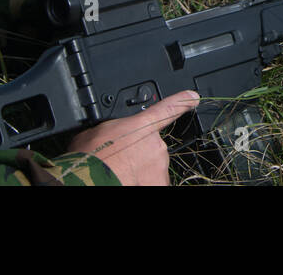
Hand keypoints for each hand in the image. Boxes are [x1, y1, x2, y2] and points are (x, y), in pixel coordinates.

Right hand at [67, 90, 199, 185]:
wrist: (91, 179)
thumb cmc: (89, 158)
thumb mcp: (95, 133)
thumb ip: (113, 130)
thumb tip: (109, 137)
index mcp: (142, 125)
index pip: (168, 109)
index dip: (182, 102)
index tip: (193, 98)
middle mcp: (156, 144)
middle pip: (153, 149)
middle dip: (140, 157)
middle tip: (120, 164)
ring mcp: (160, 166)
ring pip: (154, 170)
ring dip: (141, 173)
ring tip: (120, 176)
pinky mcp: (159, 184)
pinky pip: (155, 184)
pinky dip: (144, 184)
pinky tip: (127, 183)